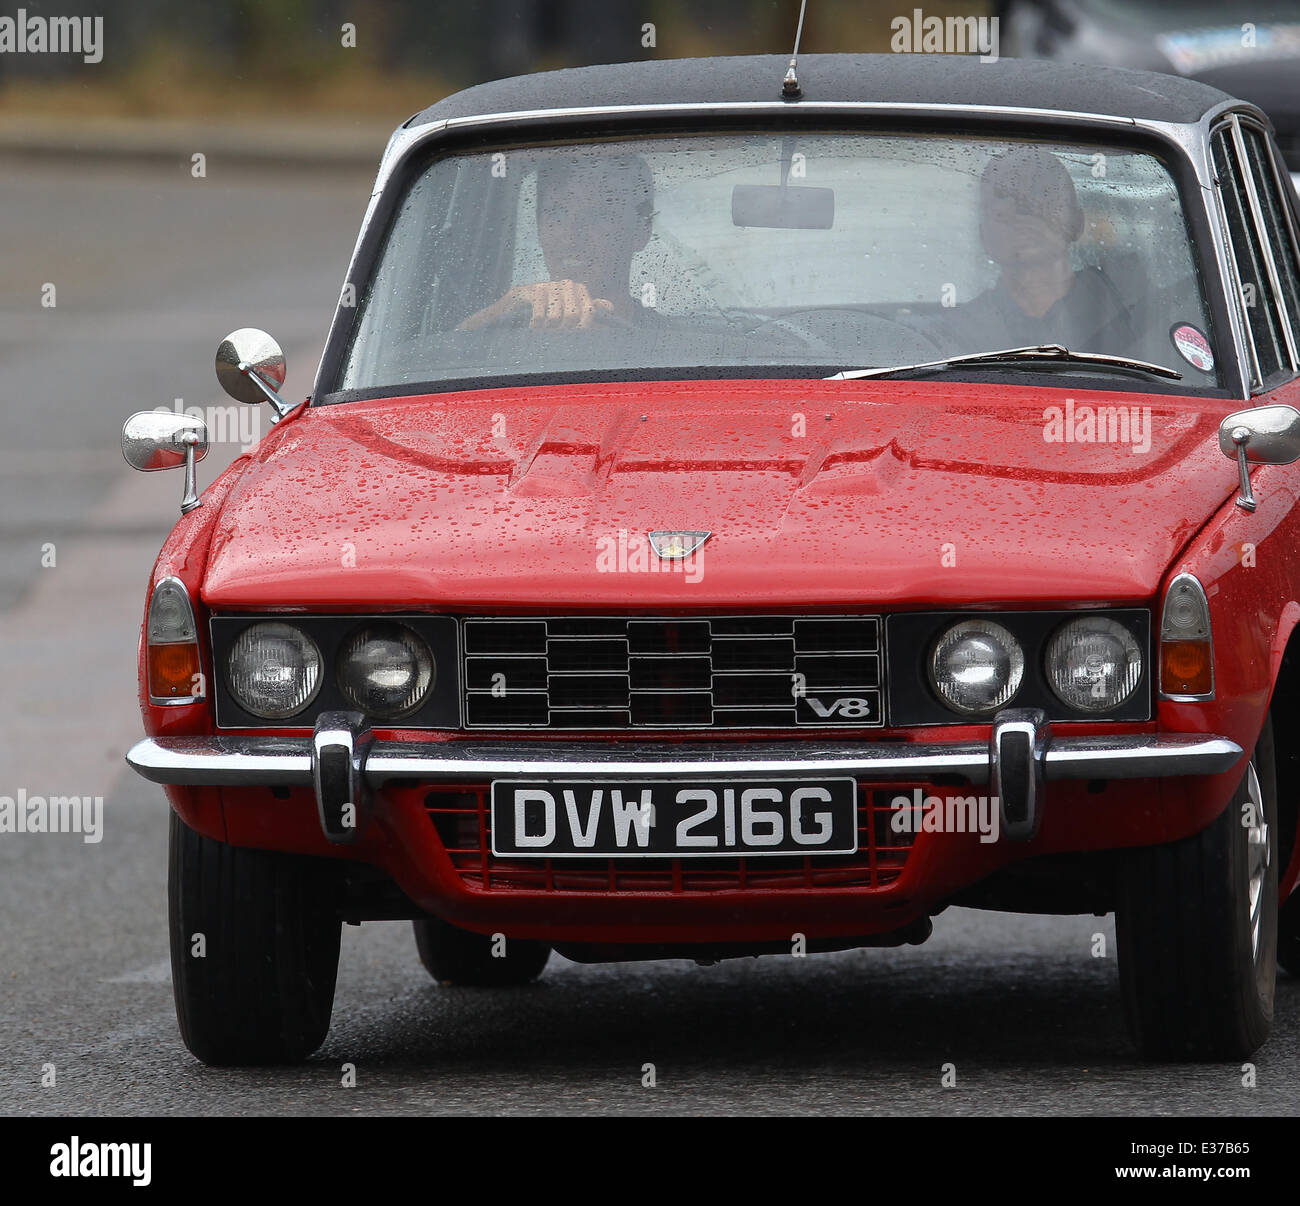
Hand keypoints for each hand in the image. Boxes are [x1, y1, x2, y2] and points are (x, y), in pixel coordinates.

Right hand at [457, 281, 616, 330]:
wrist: (510, 315)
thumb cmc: (544, 316)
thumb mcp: (569, 315)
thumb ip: (589, 309)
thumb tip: (610, 307)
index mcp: (578, 289)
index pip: (590, 310)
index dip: (584, 327)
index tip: (574, 337)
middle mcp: (565, 284)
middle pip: (573, 315)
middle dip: (562, 331)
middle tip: (553, 334)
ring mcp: (546, 285)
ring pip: (556, 316)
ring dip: (547, 330)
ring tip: (541, 330)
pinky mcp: (528, 290)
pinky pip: (539, 313)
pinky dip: (535, 325)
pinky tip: (531, 326)